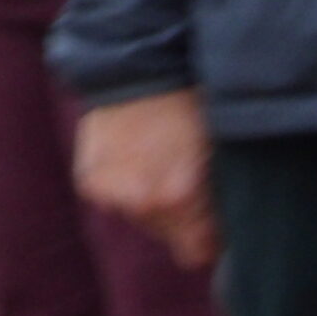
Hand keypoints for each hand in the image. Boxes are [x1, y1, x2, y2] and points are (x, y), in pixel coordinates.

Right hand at [76, 88, 219, 268]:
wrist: (135, 63)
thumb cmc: (189, 100)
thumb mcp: (220, 149)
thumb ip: (221, 196)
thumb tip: (227, 230)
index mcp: (180, 198)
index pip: (198, 252)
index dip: (209, 235)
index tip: (213, 217)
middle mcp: (143, 203)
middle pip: (168, 235)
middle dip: (180, 214)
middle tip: (185, 175)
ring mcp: (112, 193)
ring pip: (141, 217)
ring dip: (149, 197)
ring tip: (157, 158)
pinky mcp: (89, 181)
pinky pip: (114, 199)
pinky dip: (122, 183)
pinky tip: (130, 154)